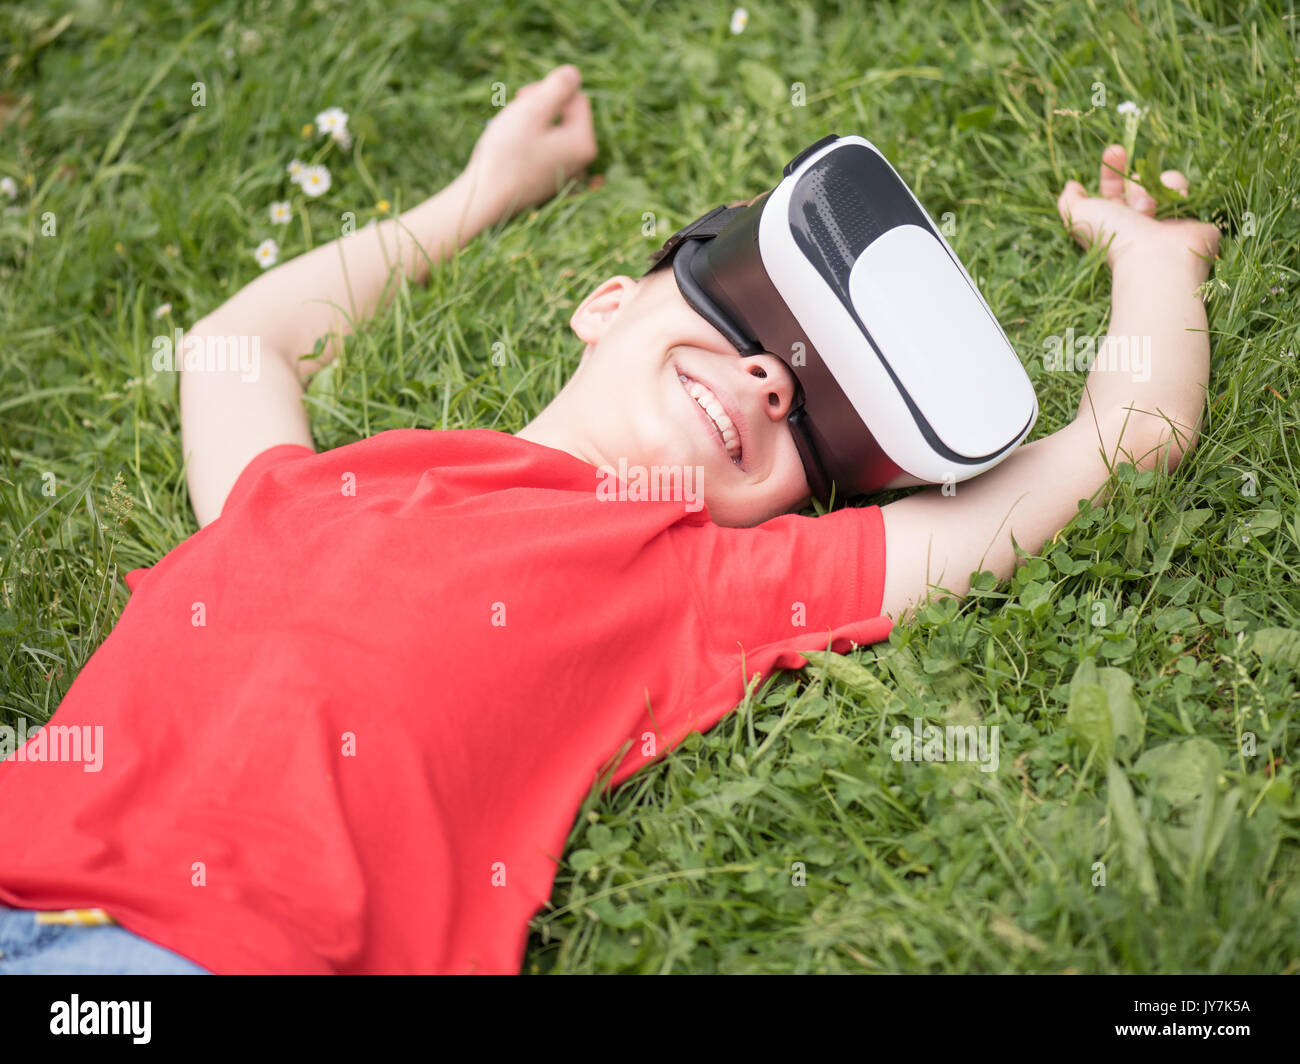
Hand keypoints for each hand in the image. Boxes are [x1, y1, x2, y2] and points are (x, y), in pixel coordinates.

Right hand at [463, 64, 597, 218]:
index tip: (521, 98)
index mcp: (584, 143)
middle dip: (540, 108)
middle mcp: (582, 163)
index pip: (576, 98)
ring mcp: (566, 176)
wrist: (484, 199)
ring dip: (531, 125)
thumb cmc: (507, 153)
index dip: (548, 90)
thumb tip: (573, 73)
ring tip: (508, 133)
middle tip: (513, 113)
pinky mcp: (548, 184)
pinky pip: (544, 152)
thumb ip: (559, 86)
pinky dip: (528, 145)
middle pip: (566, 116)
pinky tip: (509, 152)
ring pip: (552, 133)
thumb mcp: (533, 109)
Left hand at [1057, 144, 1219, 278]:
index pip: (1112, 188)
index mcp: (1114, 222)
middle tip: (1128, 171)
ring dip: (1153, 186)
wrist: (1155, 256)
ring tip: (1148, 208)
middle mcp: (1139, 221)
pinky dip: (1175, 189)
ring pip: (1162, 180)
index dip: (1111, 169)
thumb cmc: (1114, 235)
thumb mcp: (1078, 217)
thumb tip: (1072, 186)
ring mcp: (1166, 218)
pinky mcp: (1190, 215)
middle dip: (1133, 176)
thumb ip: (1069, 201)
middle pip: (1139, 181)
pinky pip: (1182, 188)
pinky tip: (1172, 203)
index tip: (1113, 152)